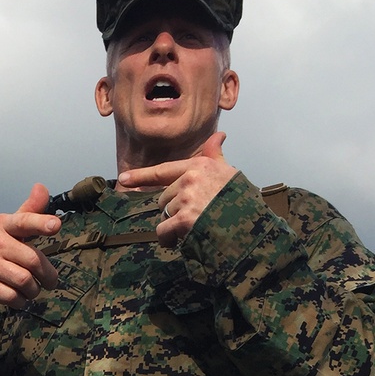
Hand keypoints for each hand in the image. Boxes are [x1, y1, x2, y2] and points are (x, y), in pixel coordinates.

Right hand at [0, 184, 61, 308]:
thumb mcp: (10, 225)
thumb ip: (29, 210)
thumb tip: (42, 187)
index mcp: (2, 224)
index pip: (23, 221)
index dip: (40, 223)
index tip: (55, 226)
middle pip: (32, 260)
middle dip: (48, 275)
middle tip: (51, 281)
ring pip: (24, 281)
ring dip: (34, 290)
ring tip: (33, 290)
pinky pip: (11, 296)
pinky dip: (20, 301)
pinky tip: (20, 298)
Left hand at [118, 132, 236, 245]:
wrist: (251, 227)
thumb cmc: (240, 202)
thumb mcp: (229, 174)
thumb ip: (216, 157)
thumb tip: (218, 136)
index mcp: (200, 166)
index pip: (164, 170)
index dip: (141, 176)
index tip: (123, 179)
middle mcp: (191, 178)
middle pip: (164, 198)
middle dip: (174, 211)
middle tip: (196, 217)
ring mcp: (187, 197)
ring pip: (164, 215)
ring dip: (174, 226)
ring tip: (196, 227)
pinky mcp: (184, 218)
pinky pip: (163, 231)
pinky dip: (169, 239)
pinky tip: (185, 240)